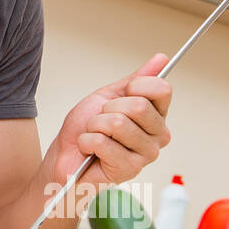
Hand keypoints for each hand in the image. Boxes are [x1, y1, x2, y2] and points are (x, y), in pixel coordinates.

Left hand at [47, 53, 172, 190]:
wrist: (67, 154)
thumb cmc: (87, 128)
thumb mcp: (109, 96)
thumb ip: (136, 79)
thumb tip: (162, 58)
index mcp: (157, 116)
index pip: (162, 89)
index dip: (135, 86)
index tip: (120, 96)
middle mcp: (158, 135)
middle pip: (139, 106)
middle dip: (107, 109)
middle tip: (101, 120)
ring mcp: (146, 154)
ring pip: (118, 124)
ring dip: (95, 126)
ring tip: (94, 134)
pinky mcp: (129, 169)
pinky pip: (103, 142)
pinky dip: (87, 141)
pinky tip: (90, 150)